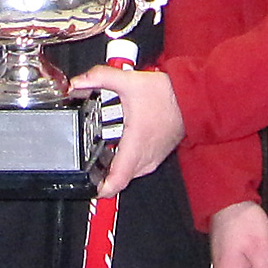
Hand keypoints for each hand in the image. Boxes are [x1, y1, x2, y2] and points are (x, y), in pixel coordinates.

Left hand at [69, 66, 184, 197]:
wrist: (190, 97)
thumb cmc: (167, 95)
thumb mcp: (128, 81)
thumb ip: (99, 77)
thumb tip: (77, 82)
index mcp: (135, 145)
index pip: (116, 181)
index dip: (99, 189)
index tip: (86, 187)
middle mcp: (144, 157)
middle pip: (117, 178)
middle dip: (100, 172)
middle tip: (87, 157)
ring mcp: (151, 159)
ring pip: (126, 173)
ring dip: (112, 165)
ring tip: (101, 147)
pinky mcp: (155, 156)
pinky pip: (136, 166)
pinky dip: (124, 159)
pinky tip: (119, 143)